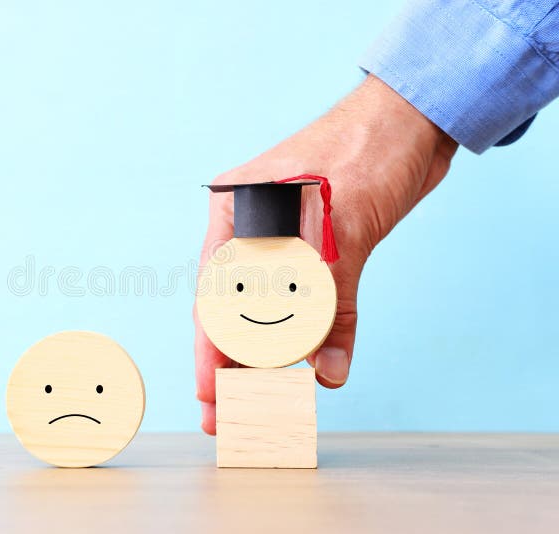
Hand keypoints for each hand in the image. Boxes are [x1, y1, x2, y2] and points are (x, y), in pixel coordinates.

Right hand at [194, 74, 457, 434]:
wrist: (416, 121)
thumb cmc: (367, 148)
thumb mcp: (341, 224)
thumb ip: (331, 300)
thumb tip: (327, 371)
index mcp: (237, 212)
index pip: (213, 291)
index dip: (210, 346)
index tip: (211, 390)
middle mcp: (255, 231)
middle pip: (235, 308)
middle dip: (230, 363)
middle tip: (224, 413)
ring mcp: (288, 243)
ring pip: (272, 311)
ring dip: (270, 357)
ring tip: (260, 402)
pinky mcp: (324, 255)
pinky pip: (315, 305)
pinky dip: (322, 337)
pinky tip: (319, 369)